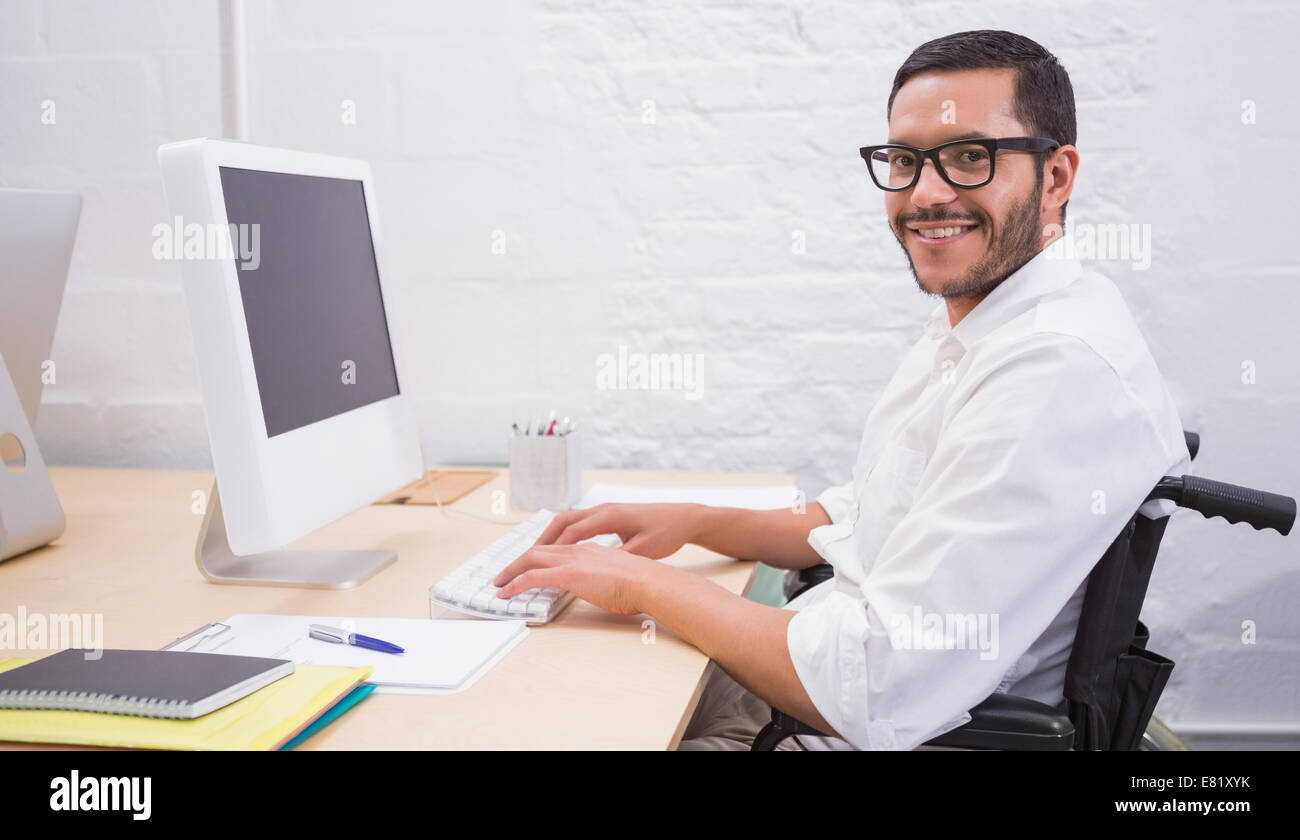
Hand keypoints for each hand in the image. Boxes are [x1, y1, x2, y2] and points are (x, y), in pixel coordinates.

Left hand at [492, 542, 663, 615]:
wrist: (650, 581)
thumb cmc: (643, 584)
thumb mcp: (622, 578)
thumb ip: (608, 579)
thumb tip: (605, 589)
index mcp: (591, 550)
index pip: (559, 549)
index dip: (541, 556)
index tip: (531, 566)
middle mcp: (578, 550)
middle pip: (540, 550)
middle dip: (519, 561)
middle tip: (505, 573)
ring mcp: (572, 560)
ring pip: (530, 559)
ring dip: (511, 571)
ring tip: (499, 583)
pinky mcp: (567, 574)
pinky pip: (531, 577)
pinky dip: (514, 584)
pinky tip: (505, 594)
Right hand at [531, 503, 705, 559]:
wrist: (684, 517)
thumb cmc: (666, 531)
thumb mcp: (644, 550)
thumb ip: (620, 558)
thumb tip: (596, 571)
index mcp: (610, 516)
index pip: (571, 531)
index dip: (551, 548)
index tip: (534, 562)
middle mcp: (603, 510)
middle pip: (562, 521)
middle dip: (541, 540)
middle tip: (523, 559)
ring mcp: (604, 511)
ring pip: (568, 520)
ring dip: (550, 536)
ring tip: (534, 555)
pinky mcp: (609, 516)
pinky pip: (578, 523)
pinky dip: (563, 535)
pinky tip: (560, 549)